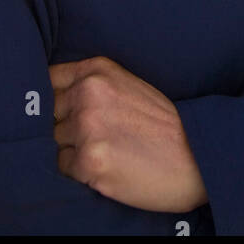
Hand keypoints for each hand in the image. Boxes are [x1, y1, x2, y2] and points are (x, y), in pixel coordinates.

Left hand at [50, 56, 206, 213]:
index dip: (52, 99)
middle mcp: (89, 93)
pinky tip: (105, 167)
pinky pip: (63, 168)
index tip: (62, 111)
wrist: (196, 155)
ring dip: (72, 151)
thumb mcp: (125, 86)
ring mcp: (88, 127)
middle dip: (64, 128)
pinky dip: (79, 172)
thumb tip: (49, 100)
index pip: (48, 80)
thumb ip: (89, 86)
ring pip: (54, 142)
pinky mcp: (90, 161)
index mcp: (97, 70)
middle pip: (49, 115)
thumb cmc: (161, 124)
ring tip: (104, 151)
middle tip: (96, 137)